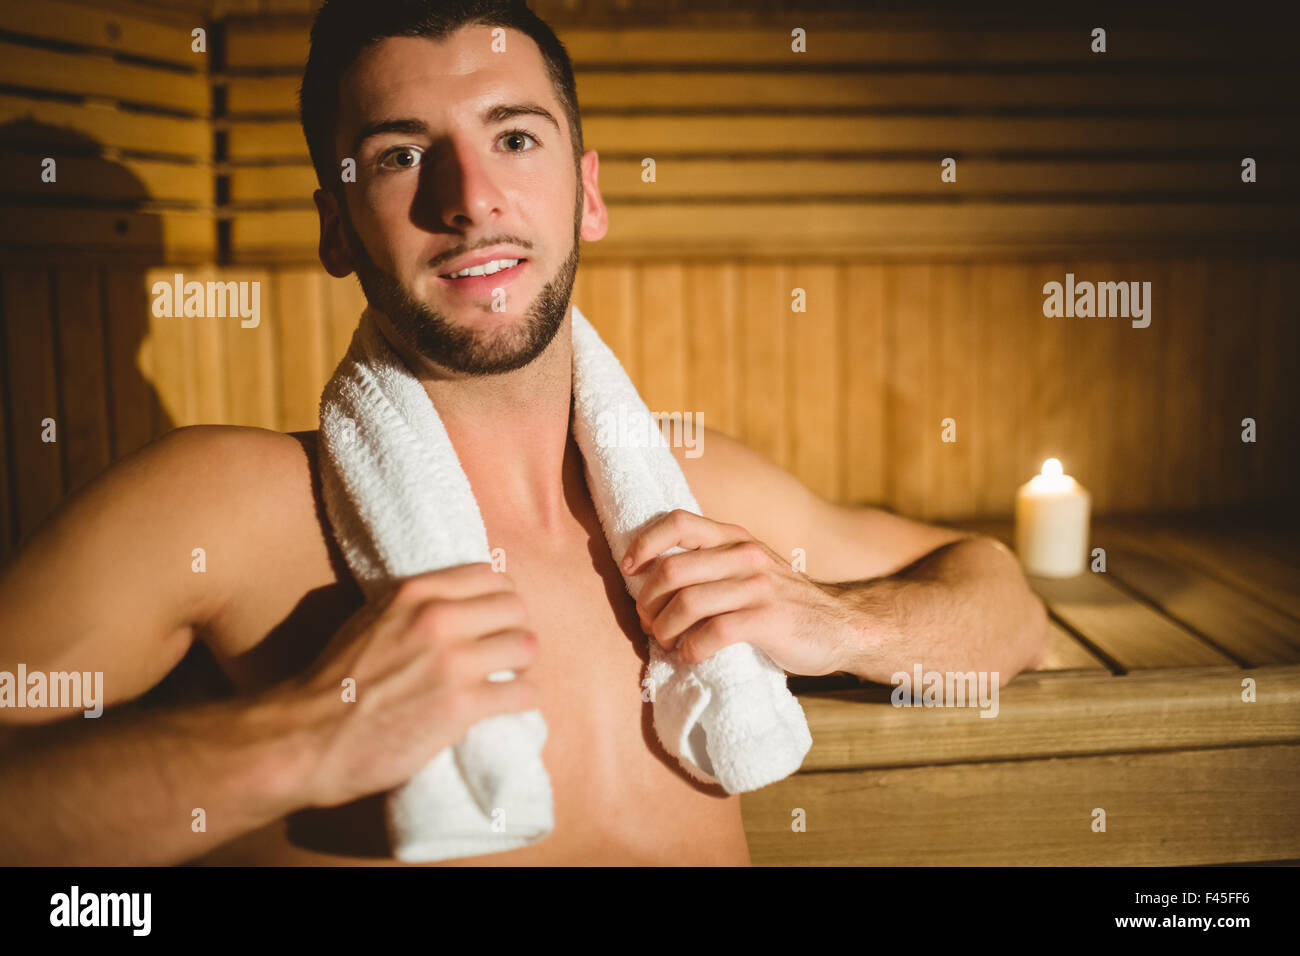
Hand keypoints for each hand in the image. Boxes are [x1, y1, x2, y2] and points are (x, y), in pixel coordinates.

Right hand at [283, 563, 539, 808]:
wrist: (307, 737)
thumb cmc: (334, 681)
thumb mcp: (371, 617)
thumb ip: (414, 605)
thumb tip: (457, 602)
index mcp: (416, 591)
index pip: (490, 575)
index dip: (497, 599)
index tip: (492, 620)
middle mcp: (439, 618)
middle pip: (516, 608)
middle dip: (514, 629)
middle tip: (502, 652)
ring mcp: (453, 662)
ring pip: (526, 646)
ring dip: (522, 665)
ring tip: (507, 678)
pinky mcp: (462, 706)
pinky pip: (523, 693)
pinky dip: (522, 699)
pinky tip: (506, 706)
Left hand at [621, 509, 860, 675]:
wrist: (844, 627)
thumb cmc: (783, 602)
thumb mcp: (749, 569)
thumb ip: (712, 565)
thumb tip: (652, 581)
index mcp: (734, 538)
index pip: (679, 522)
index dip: (645, 542)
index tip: (629, 568)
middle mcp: (744, 555)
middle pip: (672, 570)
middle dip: (647, 602)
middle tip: (648, 623)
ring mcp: (757, 586)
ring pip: (686, 603)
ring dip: (665, 630)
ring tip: (667, 643)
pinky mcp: (768, 620)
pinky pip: (713, 633)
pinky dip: (692, 649)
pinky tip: (692, 657)